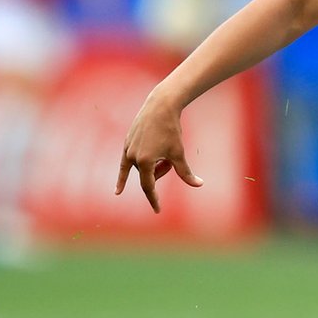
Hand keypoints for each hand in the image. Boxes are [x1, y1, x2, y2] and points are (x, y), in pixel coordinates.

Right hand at [116, 89, 202, 212]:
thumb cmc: (171, 130)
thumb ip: (185, 172)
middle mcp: (132, 157)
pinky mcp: (126, 143)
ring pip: (141, 167)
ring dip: (154, 164)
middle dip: (162, 170)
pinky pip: (126, 163)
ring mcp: (127, 150)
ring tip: (161, 148)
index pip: (149, 187)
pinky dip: (125, 174)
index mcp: (144, 162)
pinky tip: (118, 190)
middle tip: (170, 158)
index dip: (154, 199)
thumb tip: (198, 185)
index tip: (158, 210)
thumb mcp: (178, 153)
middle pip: (149, 175)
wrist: (160, 107)